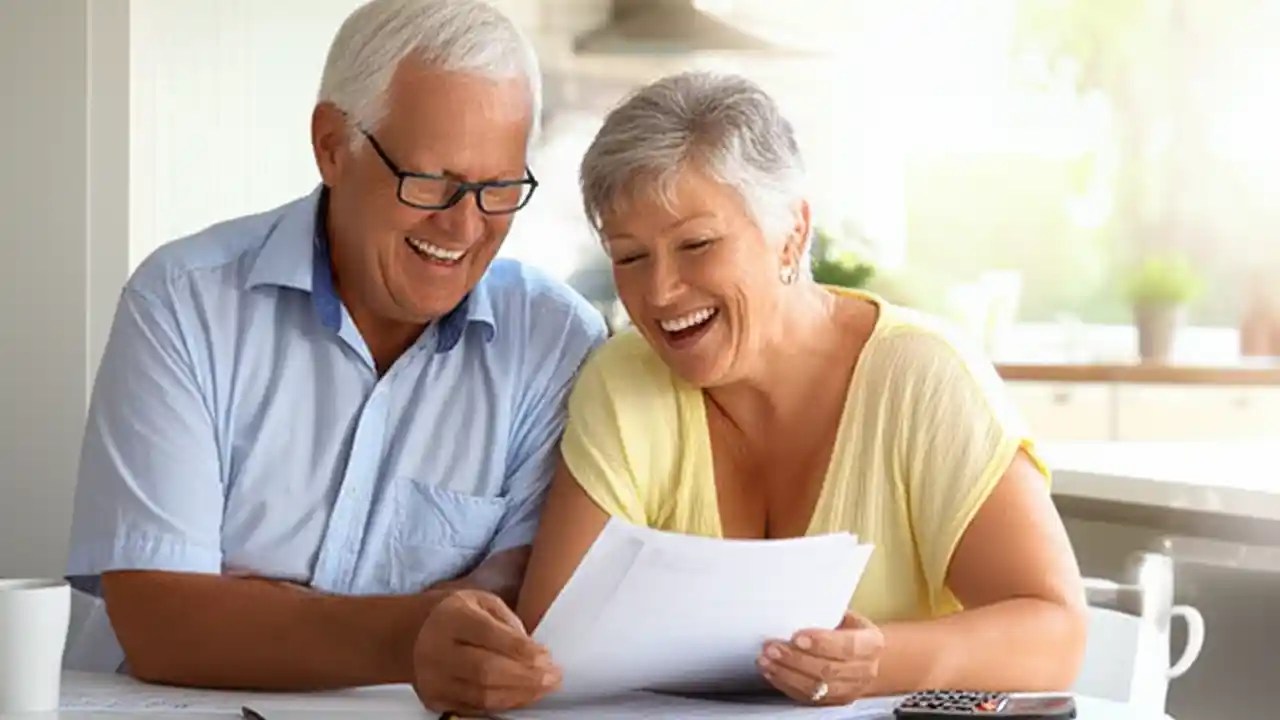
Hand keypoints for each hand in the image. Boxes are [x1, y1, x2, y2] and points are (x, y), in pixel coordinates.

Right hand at [412, 589, 561, 713]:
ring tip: (545, 687)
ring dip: (520, 694)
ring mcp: (435, 680)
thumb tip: (533, 650)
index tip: (547, 656)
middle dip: (526, 677)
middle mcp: (438, 650)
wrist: (409, 636)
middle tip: (553, 677)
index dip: (521, 650)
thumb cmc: (452, 615)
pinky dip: (504, 704)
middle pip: (486, 671)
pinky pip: (475, 708)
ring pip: (483, 695)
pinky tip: (523, 696)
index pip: (489, 636)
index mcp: (452, 619)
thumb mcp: (480, 601)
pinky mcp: (436, 700)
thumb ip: (507, 621)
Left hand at [757, 611, 883, 704]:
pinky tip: (771, 672)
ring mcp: (850, 689)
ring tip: (766, 660)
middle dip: (795, 659)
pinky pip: (807, 697)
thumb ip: (828, 613)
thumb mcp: (847, 616)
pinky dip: (786, 684)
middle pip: (828, 670)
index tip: (797, 637)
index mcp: (871, 644)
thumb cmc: (850, 630)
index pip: (848, 647)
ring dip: (786, 673)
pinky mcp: (833, 701)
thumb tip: (795, 600)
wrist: (864, 657)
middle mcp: (864, 670)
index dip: (822, 643)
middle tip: (772, 647)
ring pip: (816, 687)